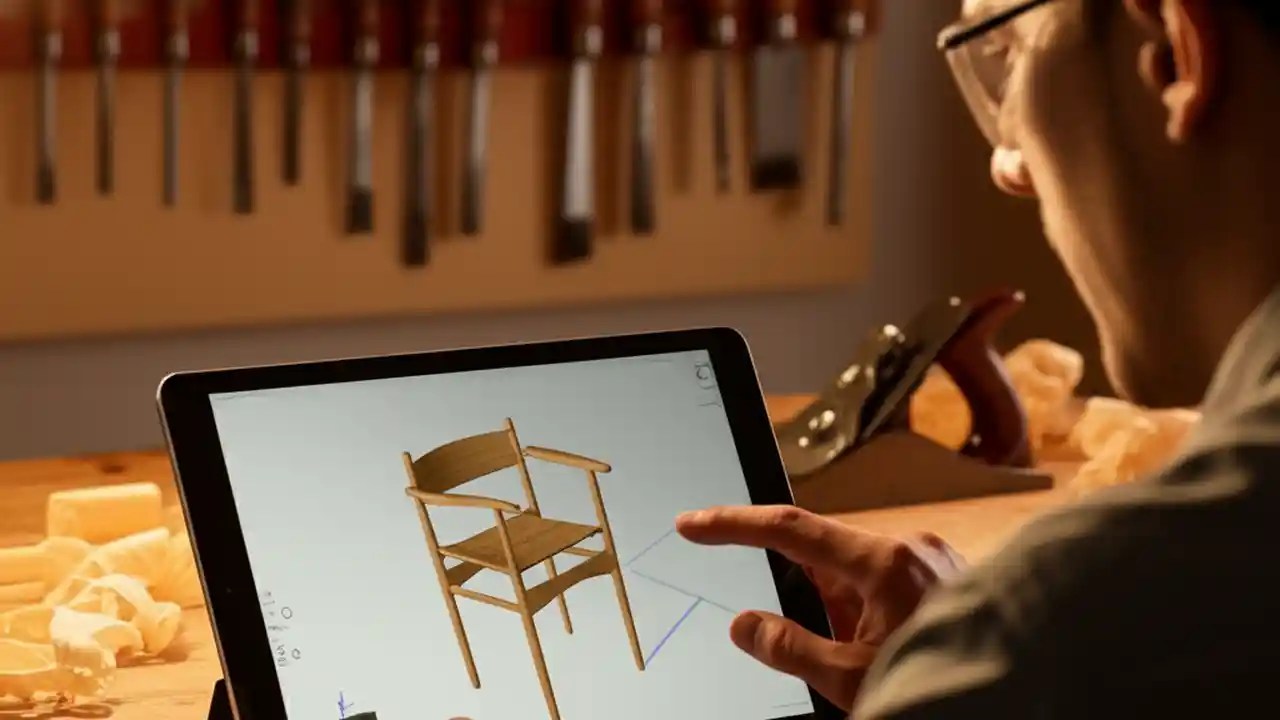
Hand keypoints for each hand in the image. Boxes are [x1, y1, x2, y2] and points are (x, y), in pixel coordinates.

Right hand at [676, 505, 964, 711]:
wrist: (1030, 694)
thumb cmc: (947, 685)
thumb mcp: (852, 678)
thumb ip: (790, 648)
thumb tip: (747, 626)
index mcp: (884, 561)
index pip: (789, 529)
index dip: (732, 525)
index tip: (692, 523)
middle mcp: (911, 548)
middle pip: (825, 557)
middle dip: (806, 601)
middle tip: (827, 654)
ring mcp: (932, 562)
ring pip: (856, 577)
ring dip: (841, 616)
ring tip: (865, 666)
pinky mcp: (946, 579)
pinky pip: (887, 587)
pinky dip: (868, 618)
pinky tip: (884, 656)